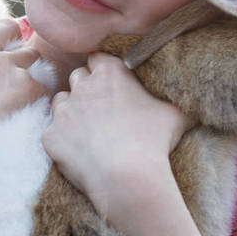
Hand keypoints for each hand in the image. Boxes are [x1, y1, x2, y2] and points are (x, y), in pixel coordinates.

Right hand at [0, 0, 48, 209]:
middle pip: (8, 26)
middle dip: (10, 40)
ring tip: (18, 90)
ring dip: (26, 68)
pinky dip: (37, 97)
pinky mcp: (24, 86)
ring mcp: (2, 64)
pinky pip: (41, 86)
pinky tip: (27, 112)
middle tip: (6, 62)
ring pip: (29, 54)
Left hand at [42, 51, 185, 228]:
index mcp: (111, 73)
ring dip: (71, 112)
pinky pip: (52, 133)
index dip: (103, 71)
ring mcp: (63, 111)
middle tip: (101, 110)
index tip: (111, 84)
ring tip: (88, 131)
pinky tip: (78, 153)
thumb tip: (187, 93)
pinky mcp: (50, 136)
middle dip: (86, 89)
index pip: (98, 58)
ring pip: (61, 102)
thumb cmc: (154, 143)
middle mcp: (82, 86)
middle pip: (78, 77)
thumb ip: (172, 97)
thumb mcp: (175, 113)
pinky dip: (61, 141)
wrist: (128, 178)